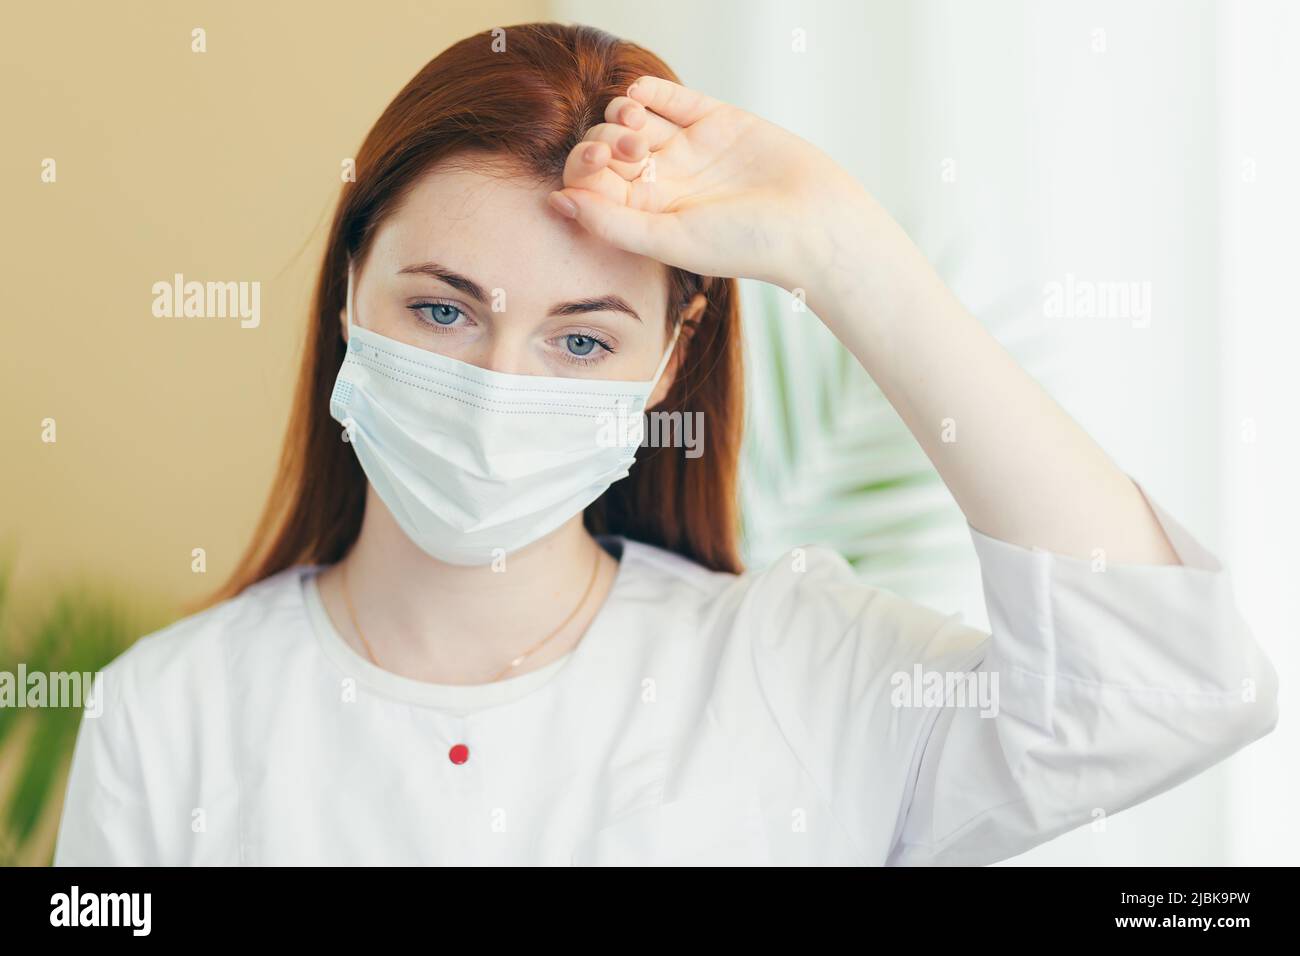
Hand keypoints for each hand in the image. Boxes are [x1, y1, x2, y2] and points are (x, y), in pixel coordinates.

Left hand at [547, 75, 873, 292]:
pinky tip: (645, 96)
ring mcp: (687, 150)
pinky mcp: (715, 120)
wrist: (812, 221)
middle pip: (605, 148)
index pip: (593, 185)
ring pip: (630, 119)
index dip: (584, 170)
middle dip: (602, 142)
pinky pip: (668, 97)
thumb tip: (554, 201)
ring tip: (640, 128)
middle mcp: (663, 183)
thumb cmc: (744, 244)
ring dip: (621, 115)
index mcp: (647, 217)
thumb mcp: (669, 239)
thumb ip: (611, 222)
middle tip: (627, 150)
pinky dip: (648, 90)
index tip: (598, 167)